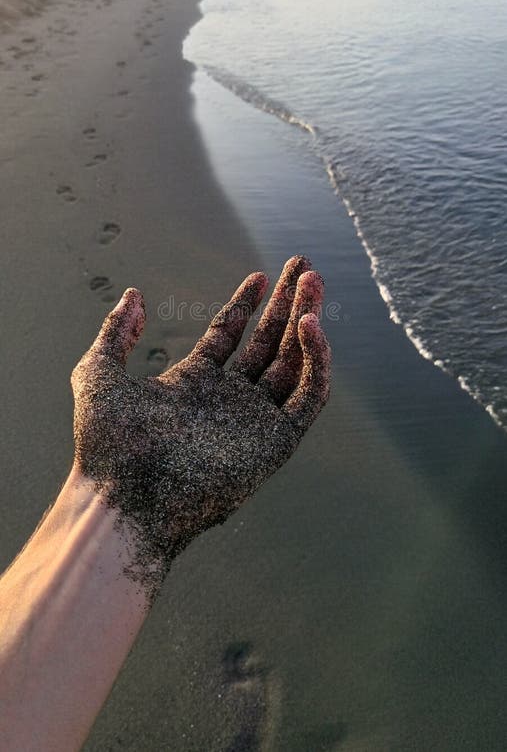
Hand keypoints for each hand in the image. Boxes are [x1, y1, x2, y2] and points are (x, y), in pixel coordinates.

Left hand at [71, 256, 330, 603]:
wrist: (123, 499)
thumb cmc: (106, 446)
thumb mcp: (98, 376)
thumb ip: (115, 334)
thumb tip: (133, 294)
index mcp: (193, 384)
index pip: (230, 336)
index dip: (246, 305)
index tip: (261, 276)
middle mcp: (228, 400)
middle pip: (268, 343)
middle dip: (288, 304)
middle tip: (305, 267)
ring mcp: (254, 421)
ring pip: (293, 363)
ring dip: (307, 322)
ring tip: (314, 281)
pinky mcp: (277, 443)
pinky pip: (308, 397)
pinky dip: (317, 362)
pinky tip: (310, 328)